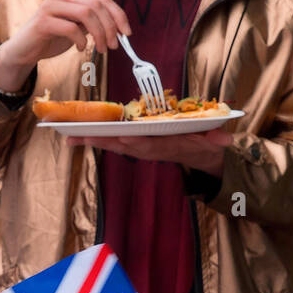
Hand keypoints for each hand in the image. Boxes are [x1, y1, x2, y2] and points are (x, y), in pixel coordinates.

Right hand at [0, 0, 128, 92]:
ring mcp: (51, 6)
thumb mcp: (77, 28)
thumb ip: (92, 23)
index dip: (118, 15)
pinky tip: (80, 48)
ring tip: (101, 48)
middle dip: (110, 27)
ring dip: (99, 34)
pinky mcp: (43, 21)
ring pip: (86, 14)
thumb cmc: (51, 39)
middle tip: (114, 45)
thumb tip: (117, 28)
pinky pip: (70, 28)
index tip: (126, 33)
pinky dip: (80, 40)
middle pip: (96, 5)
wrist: (25, 50)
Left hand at [69, 127, 234, 177]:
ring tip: (68, 136)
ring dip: (90, 140)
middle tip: (77, 137)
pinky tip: (77, 135)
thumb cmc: (204, 143)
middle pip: (122, 145)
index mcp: (166, 146)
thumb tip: (224, 141)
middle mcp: (149, 149)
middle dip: (100, 140)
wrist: (199, 157)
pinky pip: (112, 141)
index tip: (121, 135)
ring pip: (112, 144)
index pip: (149, 145)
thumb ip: (216, 140)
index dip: (135, 142)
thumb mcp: (214, 141)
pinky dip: (95, 138)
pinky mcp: (134, 145)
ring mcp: (140, 148)